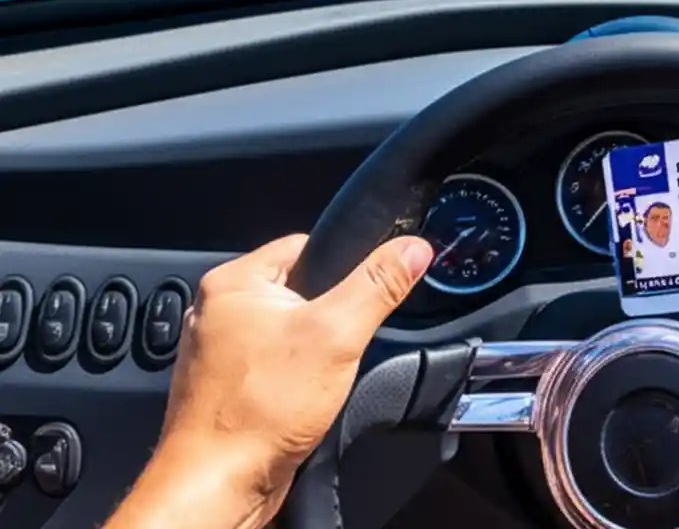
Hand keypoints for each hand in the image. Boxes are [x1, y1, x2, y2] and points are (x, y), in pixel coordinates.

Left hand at [106, 233, 432, 528]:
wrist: (219, 484)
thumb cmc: (258, 411)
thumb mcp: (337, 335)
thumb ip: (378, 285)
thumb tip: (411, 248)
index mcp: (233, 282)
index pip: (304, 245)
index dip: (343, 267)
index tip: (362, 293)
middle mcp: (216, 311)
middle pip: (298, 292)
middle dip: (327, 319)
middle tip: (337, 347)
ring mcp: (217, 352)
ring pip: (286, 334)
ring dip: (309, 354)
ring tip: (313, 379)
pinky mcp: (225, 387)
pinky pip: (272, 368)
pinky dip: (291, 381)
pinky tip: (297, 401)